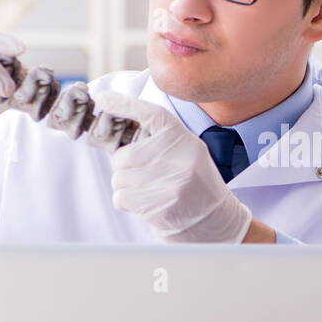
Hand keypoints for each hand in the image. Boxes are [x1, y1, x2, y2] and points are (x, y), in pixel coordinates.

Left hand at [93, 91, 253, 242]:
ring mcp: (170, 183)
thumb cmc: (197, 186)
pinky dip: (128, 202)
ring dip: (127, 187)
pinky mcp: (160, 207)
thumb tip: (117, 131)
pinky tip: (149, 204)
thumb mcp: (187, 153)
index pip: (150, 113)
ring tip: (151, 192)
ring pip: (119, 179)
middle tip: (144, 175)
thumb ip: (158, 142)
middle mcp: (179, 158)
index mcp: (184, 140)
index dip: (124, 104)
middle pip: (124, 156)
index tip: (103, 99)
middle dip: (125, 168)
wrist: (219, 222)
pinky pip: (121, 198)